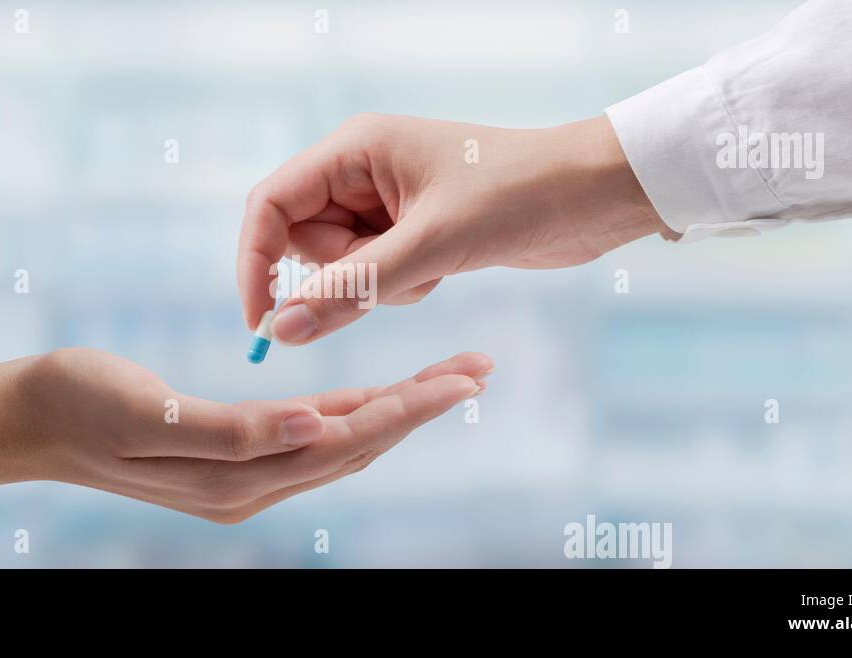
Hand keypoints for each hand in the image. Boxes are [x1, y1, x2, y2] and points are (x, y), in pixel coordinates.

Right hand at [0, 348, 490, 522]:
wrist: (26, 419)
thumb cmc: (78, 403)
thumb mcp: (148, 413)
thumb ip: (234, 431)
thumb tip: (315, 427)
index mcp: (238, 476)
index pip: (346, 442)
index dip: (409, 409)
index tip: (463, 379)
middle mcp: (251, 484)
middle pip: (358, 445)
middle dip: (421, 407)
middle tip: (479, 371)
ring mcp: (241, 474)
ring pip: (341, 442)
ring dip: (396, 410)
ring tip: (446, 377)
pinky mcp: (230, 454)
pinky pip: (306, 437)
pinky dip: (349, 414)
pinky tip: (374, 395)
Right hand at [237, 113, 671, 345]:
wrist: (595, 195)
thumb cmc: (520, 196)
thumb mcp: (432, 246)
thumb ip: (354, 289)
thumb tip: (284, 329)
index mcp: (354, 149)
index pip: (271, 204)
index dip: (256, 262)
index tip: (263, 322)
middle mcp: (361, 170)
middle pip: (303, 240)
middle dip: (340, 274)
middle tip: (397, 274)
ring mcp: (385, 201)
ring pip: (340, 264)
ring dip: (377, 285)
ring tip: (434, 266)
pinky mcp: (410, 230)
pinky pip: (375, 274)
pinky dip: (402, 285)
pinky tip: (447, 268)